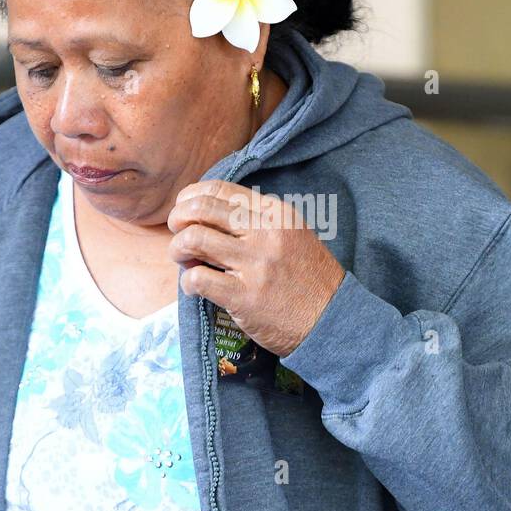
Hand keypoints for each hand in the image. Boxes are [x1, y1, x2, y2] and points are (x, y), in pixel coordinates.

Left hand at [167, 180, 345, 356]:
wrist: (333, 320)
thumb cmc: (310, 279)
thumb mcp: (293, 234)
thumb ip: (258, 221)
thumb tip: (210, 214)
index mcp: (276, 213)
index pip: (220, 189)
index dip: (192, 196)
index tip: (184, 208)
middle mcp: (265, 233)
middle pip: (201, 208)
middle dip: (178, 218)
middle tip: (177, 232)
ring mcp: (255, 264)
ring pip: (193, 239)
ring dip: (177, 249)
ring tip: (183, 260)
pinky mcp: (245, 296)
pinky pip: (197, 278)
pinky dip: (187, 281)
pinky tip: (194, 287)